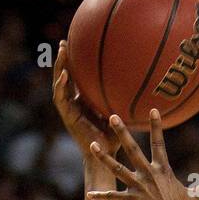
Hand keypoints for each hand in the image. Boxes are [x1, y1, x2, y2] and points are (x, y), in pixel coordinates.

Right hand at [53, 39, 119, 161]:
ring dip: (58, 67)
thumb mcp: (119, 114)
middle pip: (65, 77)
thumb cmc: (115, 138)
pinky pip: (61, 99)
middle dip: (63, 60)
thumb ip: (122, 100)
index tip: (77, 45)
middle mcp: (74, 103)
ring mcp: (69, 110)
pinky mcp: (67, 117)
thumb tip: (139, 84)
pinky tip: (65, 75)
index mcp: (84, 102)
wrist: (106, 157)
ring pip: (59, 84)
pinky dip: (61, 86)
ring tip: (61, 51)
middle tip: (64, 42)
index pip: (77, 79)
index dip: (75, 63)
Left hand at [86, 109, 198, 199]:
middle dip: (122, 131)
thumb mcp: (195, 197)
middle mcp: (148, 174)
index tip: (152, 109)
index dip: (156, 125)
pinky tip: (90, 194)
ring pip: (117, 167)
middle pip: (133, 148)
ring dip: (104, 156)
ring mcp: (138, 186)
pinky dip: (102, 196)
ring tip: (92, 145)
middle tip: (112, 115)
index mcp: (161, 170)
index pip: (158, 143)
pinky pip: (114, 197)